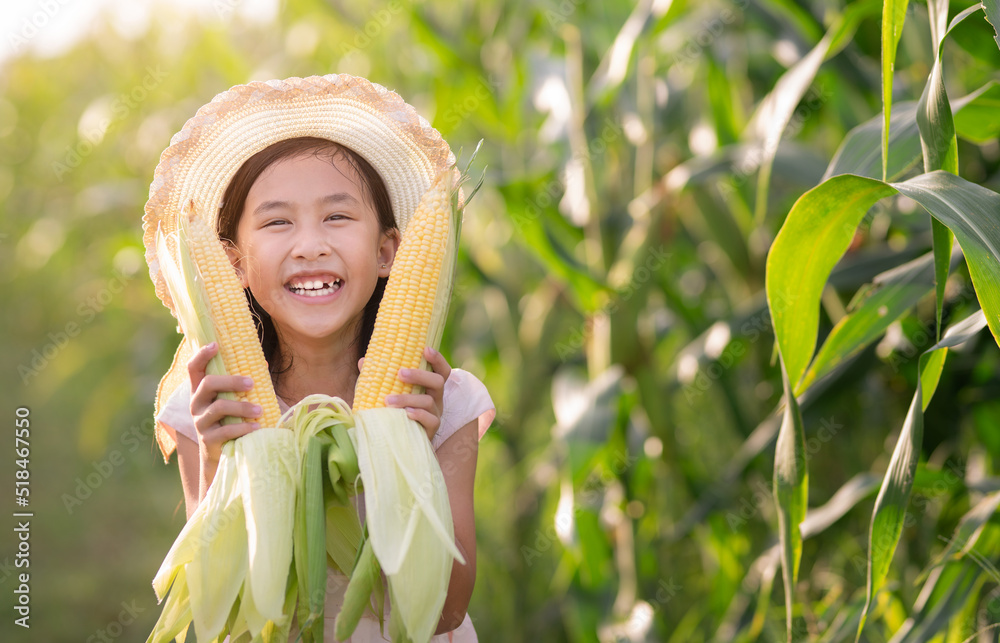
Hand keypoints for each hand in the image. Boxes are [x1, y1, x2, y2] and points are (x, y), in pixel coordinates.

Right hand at [188, 342, 261, 463]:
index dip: (201, 355)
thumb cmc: (233, 419)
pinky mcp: (207, 440)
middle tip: (251, 383)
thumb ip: (243, 383)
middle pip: (208, 384)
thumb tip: (262, 361)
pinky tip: (257, 428)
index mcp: (201, 390)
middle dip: (231, 381)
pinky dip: (243, 428)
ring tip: (260, 411)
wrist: (224, 453)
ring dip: (242, 408)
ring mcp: (200, 422)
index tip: (216, 345)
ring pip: (219, 407)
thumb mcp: (235, 399)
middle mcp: (196, 403)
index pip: (194, 368)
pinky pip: (225, 431)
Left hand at [363, 347, 451, 442]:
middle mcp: (436, 398)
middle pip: (438, 382)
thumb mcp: (386, 392)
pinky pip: (430, 420)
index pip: (441, 370)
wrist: (397, 441)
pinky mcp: (432, 429)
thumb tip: (363, 361)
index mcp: (429, 386)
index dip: (437, 359)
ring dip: (408, 398)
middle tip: (400, 373)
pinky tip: (405, 413)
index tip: (425, 349)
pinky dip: (418, 415)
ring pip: (428, 401)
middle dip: (419, 375)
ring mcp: (435, 414)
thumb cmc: (394, 411)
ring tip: (388, 400)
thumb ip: (378, 377)